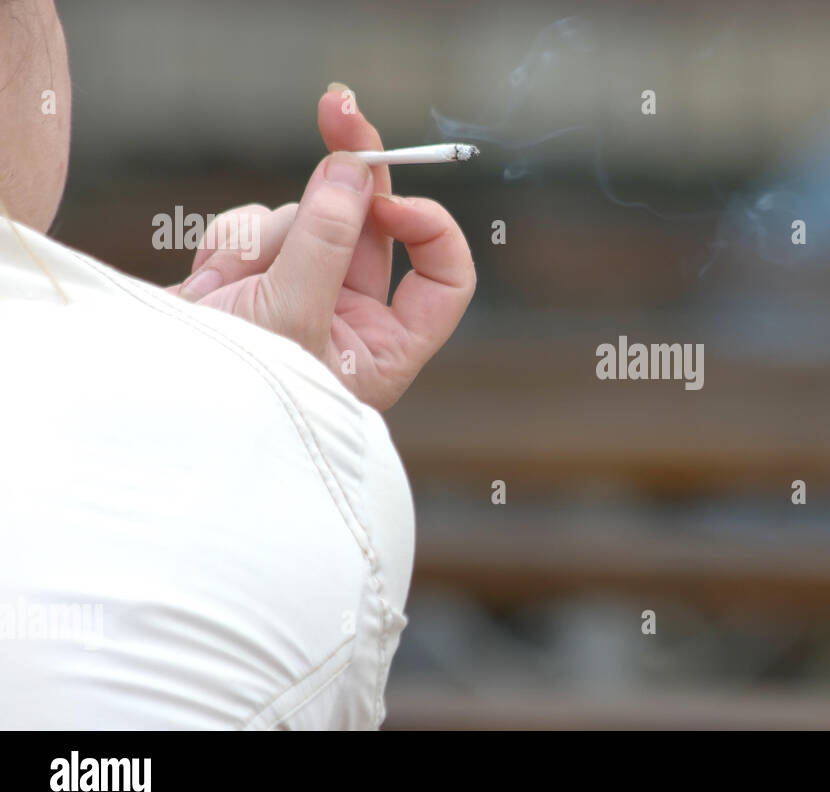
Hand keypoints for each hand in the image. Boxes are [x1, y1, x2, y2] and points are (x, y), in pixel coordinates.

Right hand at [167, 85, 475, 410]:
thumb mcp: (289, 317)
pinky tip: (205, 288)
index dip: (430, 229)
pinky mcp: (256, 277)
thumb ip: (325, 241)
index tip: (392, 201)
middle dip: (348, 173)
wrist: (143, 406)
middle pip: (373, 225)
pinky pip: (258, 226)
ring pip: (307, 217)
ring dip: (266, 237)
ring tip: (227, 288)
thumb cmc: (227, 392)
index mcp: (385, 349)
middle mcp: (352, 321)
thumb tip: (355, 170)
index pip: (444, 280)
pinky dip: (229, 246)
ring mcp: (302, 294)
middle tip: (338, 104)